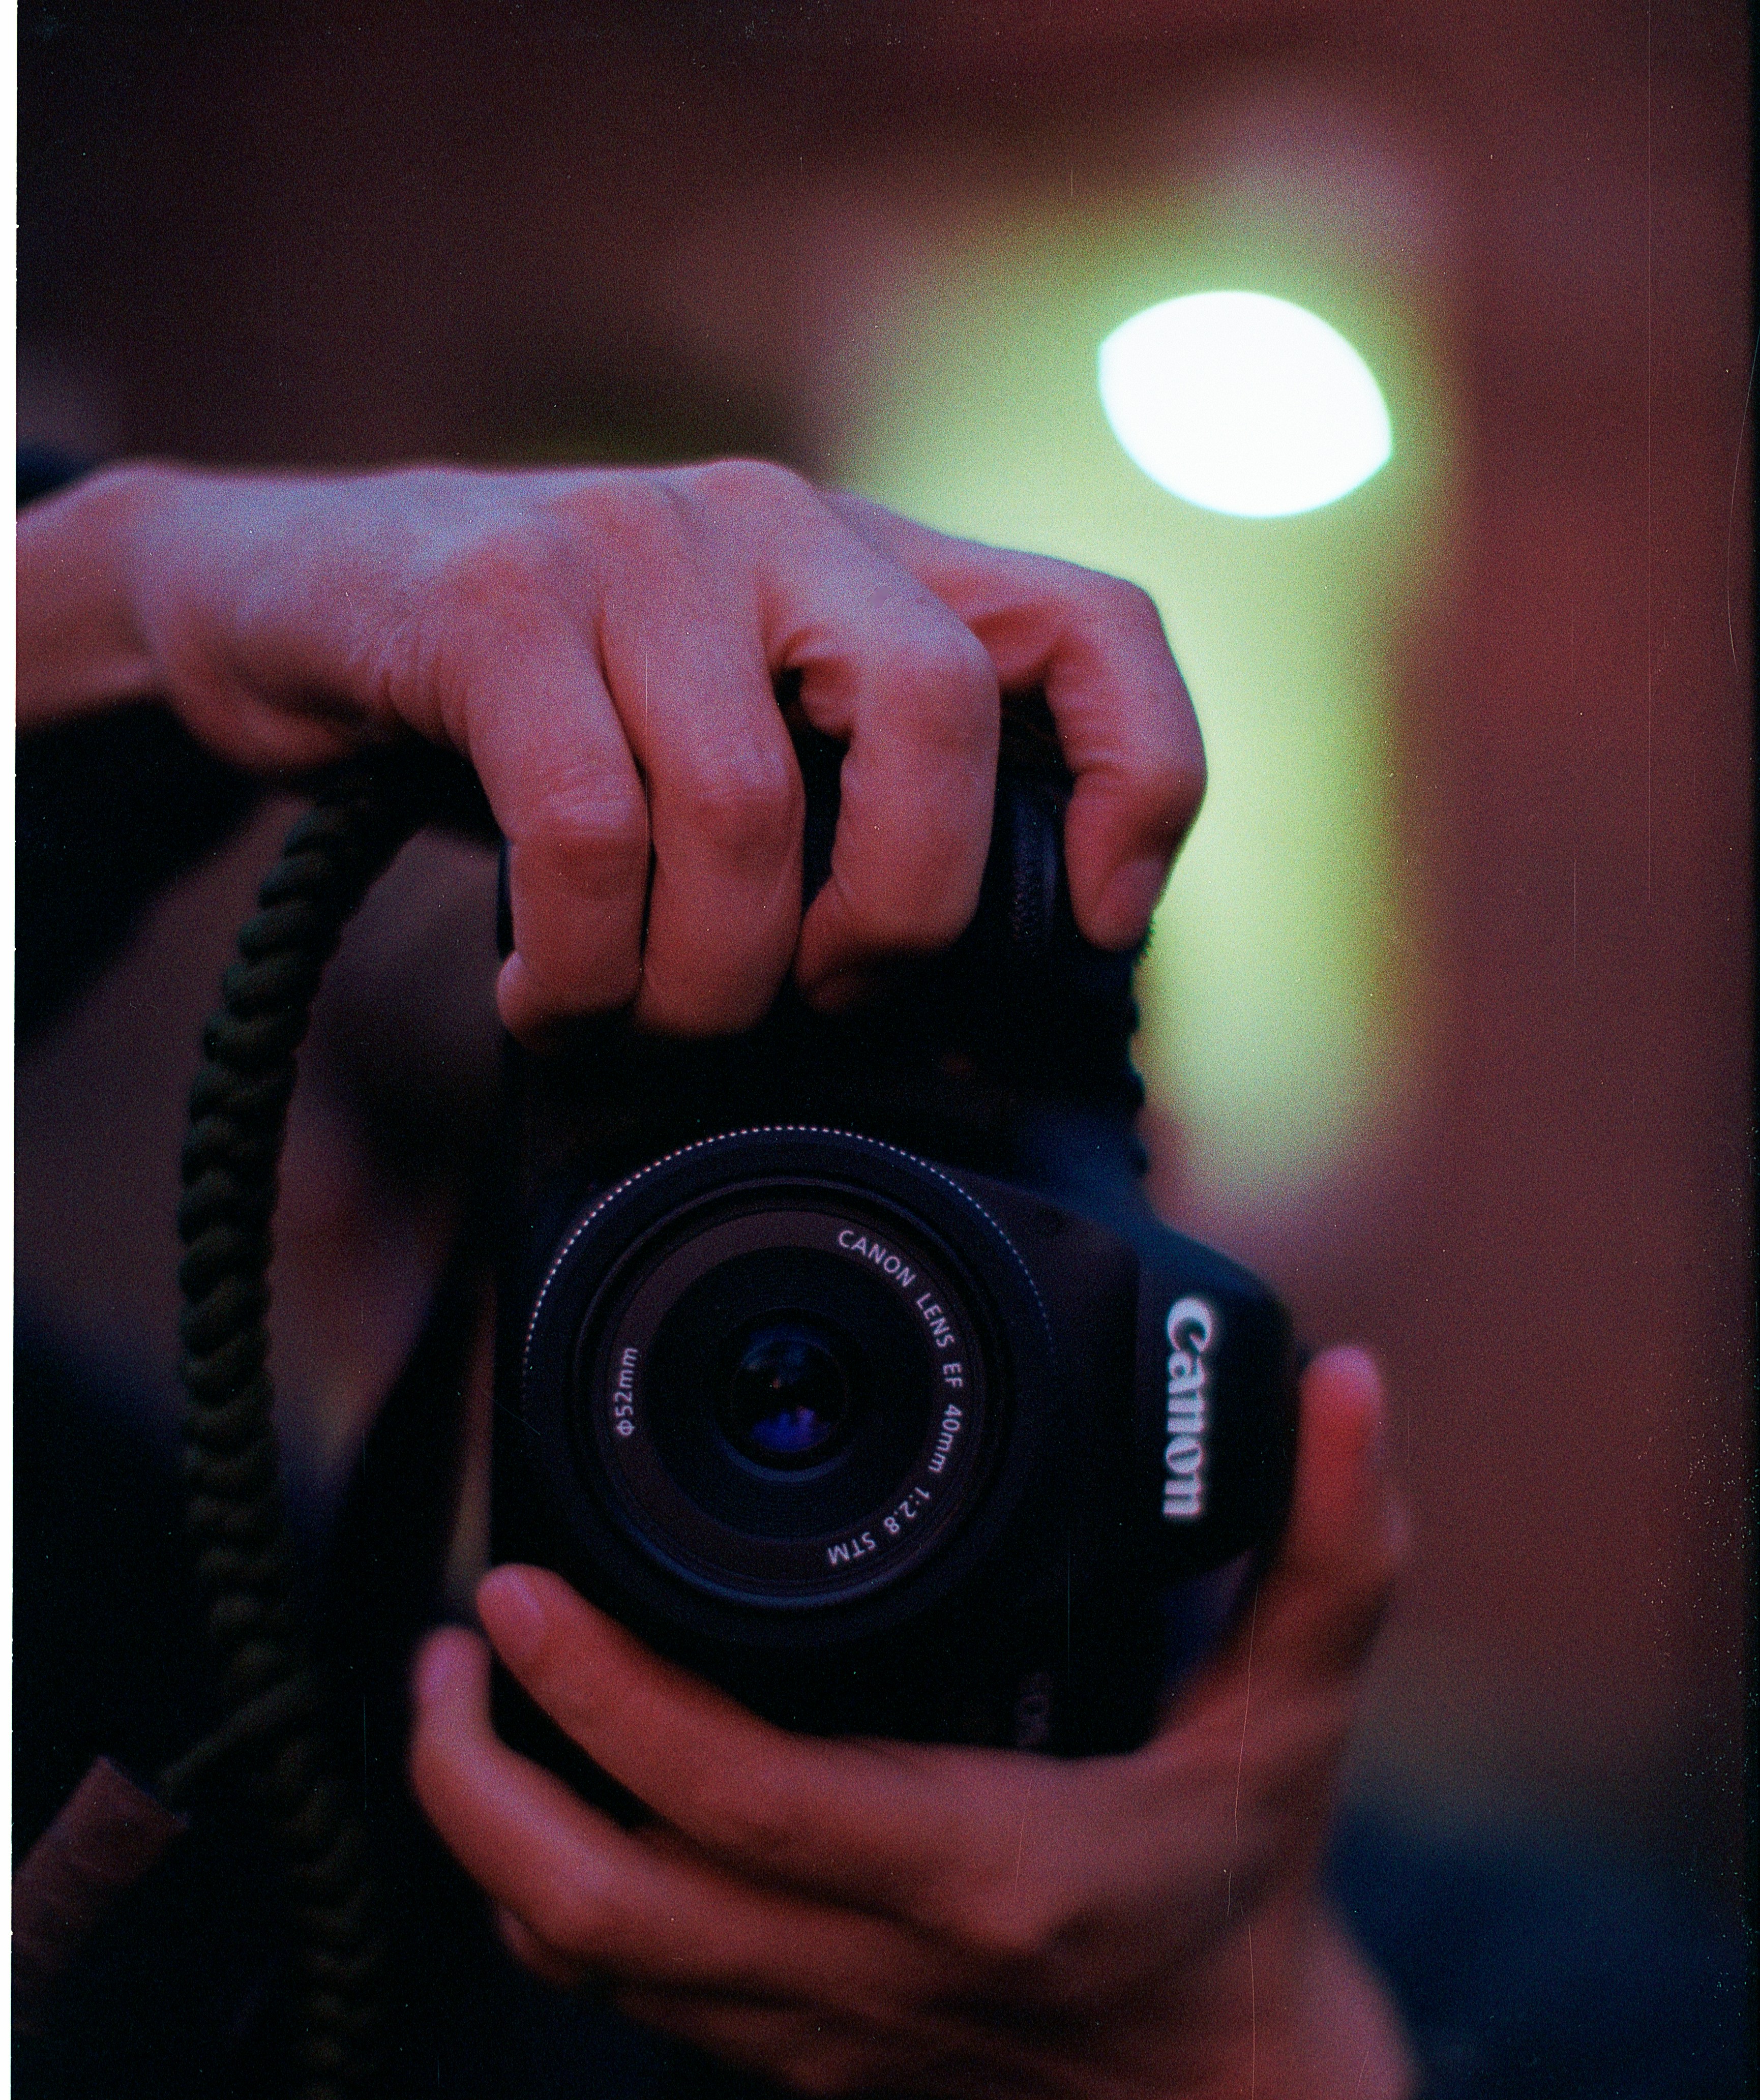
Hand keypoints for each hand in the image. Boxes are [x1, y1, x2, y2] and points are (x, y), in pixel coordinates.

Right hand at [16, 461, 1203, 1039]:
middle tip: (806, 997)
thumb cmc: (540, 718)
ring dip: (697, 979)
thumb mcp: (724, 743)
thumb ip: (845, 818)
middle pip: (932, 717)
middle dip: (888, 918)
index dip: (1137, 781)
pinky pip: (586, 827)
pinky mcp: (489, 595)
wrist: (286, 602)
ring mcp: (629, 540)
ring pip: (745, 807)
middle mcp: (773, 523)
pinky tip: (546, 994)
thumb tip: (955, 1014)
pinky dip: (578, 961)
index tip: (1091, 923)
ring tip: (632, 1015)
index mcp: (867, 565)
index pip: (1094, 629)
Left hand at [409, 1347, 1415, 2099]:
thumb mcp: (1298, 1726)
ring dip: (482, 1830)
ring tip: (456, 1691)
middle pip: (597, 1900)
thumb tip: (1350, 1386)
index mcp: (983, 1873)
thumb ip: (1334, 1555)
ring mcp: (802, 2029)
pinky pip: (607, 1986)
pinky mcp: (772, 2056)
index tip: (523, 1588)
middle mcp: (868, 1966)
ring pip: (574, 1956)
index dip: (609, 1696)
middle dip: (475, 1776)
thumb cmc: (1238, 1904)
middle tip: (451, 1639)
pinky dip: (535, 1893)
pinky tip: (526, 1789)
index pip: (745, 1797)